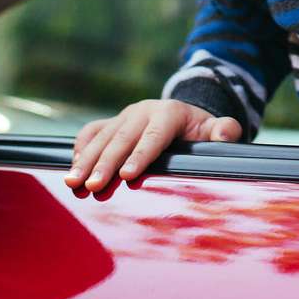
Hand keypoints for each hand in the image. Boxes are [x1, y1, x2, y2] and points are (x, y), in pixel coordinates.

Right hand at [64, 99, 241, 191]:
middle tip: (93, 186)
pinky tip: (71, 169)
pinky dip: (79, 149)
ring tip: (73, 183)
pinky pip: (91, 133)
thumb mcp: (214, 128)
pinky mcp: (110, 122)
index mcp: (169, 112)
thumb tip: (227, 133)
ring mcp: (124, 116)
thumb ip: (224, 130)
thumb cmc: (199, 129)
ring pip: (102, 138)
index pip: (154, 137)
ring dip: (85, 161)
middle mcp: (143, 111)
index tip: (128, 176)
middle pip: (122, 139)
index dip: (140, 156)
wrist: (182, 114)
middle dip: (105, 164)